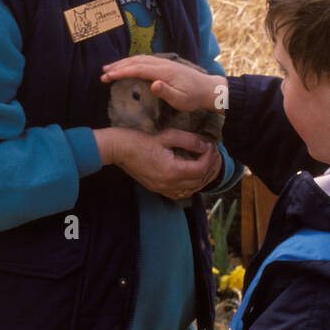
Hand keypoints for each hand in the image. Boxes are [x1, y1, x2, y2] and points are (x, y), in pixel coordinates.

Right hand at [94, 126, 220, 200]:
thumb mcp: (167, 136)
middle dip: (209, 167)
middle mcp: (169, 184)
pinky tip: (190, 176)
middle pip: (199, 181)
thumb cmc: (140, 140)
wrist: (118, 149)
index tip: (210, 146)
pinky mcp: (156, 188)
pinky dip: (189, 186)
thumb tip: (205, 144)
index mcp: (173, 171)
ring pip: (191, 190)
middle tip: (211, 154)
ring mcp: (162, 188)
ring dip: (201, 179)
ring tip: (204, 164)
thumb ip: (189, 140)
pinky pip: (179, 193)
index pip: (201, 169)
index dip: (210, 157)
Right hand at [102, 55, 226, 113]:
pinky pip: (144, 60)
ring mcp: (164, 63)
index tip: (107, 76)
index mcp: (163, 72)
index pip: (137, 69)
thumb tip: (152, 84)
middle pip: (135, 61)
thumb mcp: (181, 100)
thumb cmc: (194, 98)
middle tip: (102, 73)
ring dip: (123, 63)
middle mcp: (162, 64)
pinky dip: (132, 62)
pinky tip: (127, 66)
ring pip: (139, 59)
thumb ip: (166, 92)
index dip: (121, 72)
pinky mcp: (165, 65)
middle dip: (117, 66)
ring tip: (109, 68)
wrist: (209, 89)